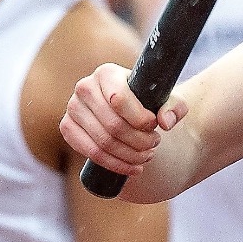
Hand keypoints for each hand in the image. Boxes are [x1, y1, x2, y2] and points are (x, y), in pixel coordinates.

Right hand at [59, 63, 186, 178]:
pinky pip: (90, 152)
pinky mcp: (67, 128)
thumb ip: (175, 107)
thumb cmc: (150, 102)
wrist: (130, 111)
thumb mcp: (169, 100)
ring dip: (130, 155)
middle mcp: (84, 87)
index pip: (119, 100)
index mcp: (106, 73)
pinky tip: (133, 168)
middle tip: (155, 144)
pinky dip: (114, 164)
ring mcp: (73, 108)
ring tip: (148, 155)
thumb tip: (165, 122)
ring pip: (103, 142)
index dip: (140, 119)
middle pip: (113, 125)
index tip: (154, 126)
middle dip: (139, 141)